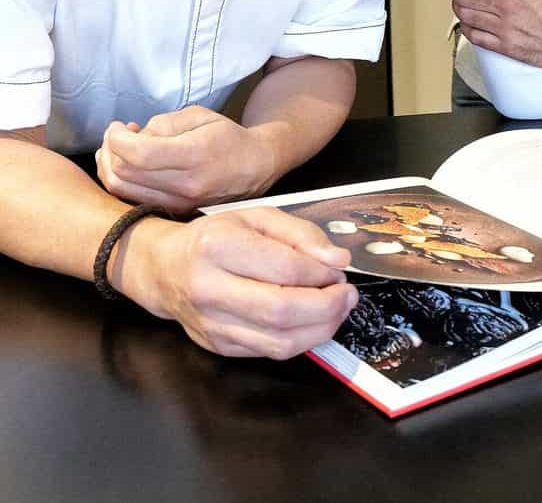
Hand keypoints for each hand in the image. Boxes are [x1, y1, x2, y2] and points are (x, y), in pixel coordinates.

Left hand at [97, 107, 273, 213]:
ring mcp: (179, 203)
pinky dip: (121, 181)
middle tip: (115, 134)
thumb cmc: (227, 137)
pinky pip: (132, 199)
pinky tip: (129, 165)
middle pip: (123, 175)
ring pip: (122, 191)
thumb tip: (135, 137)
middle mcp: (186, 185)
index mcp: (194, 155)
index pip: (139, 154)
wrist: (254, 167)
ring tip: (118, 149)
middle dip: (108, 150)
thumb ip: (164, 123)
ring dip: (109, 167)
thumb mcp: (199, 116)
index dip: (117, 138)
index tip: (116, 127)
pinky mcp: (174, 211)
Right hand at [117, 206, 358, 359]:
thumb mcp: (257, 217)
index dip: (321, 274)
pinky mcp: (217, 347)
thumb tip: (338, 261)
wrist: (164, 269)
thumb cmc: (216, 237)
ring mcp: (211, 324)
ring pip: (279, 342)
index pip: (285, 269)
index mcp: (219, 247)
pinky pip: (269, 352)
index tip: (340, 271)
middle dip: (327, 307)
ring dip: (320, 329)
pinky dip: (299, 341)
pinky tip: (311, 322)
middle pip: (282, 311)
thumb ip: (301, 234)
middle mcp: (210, 289)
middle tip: (348, 296)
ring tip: (337, 310)